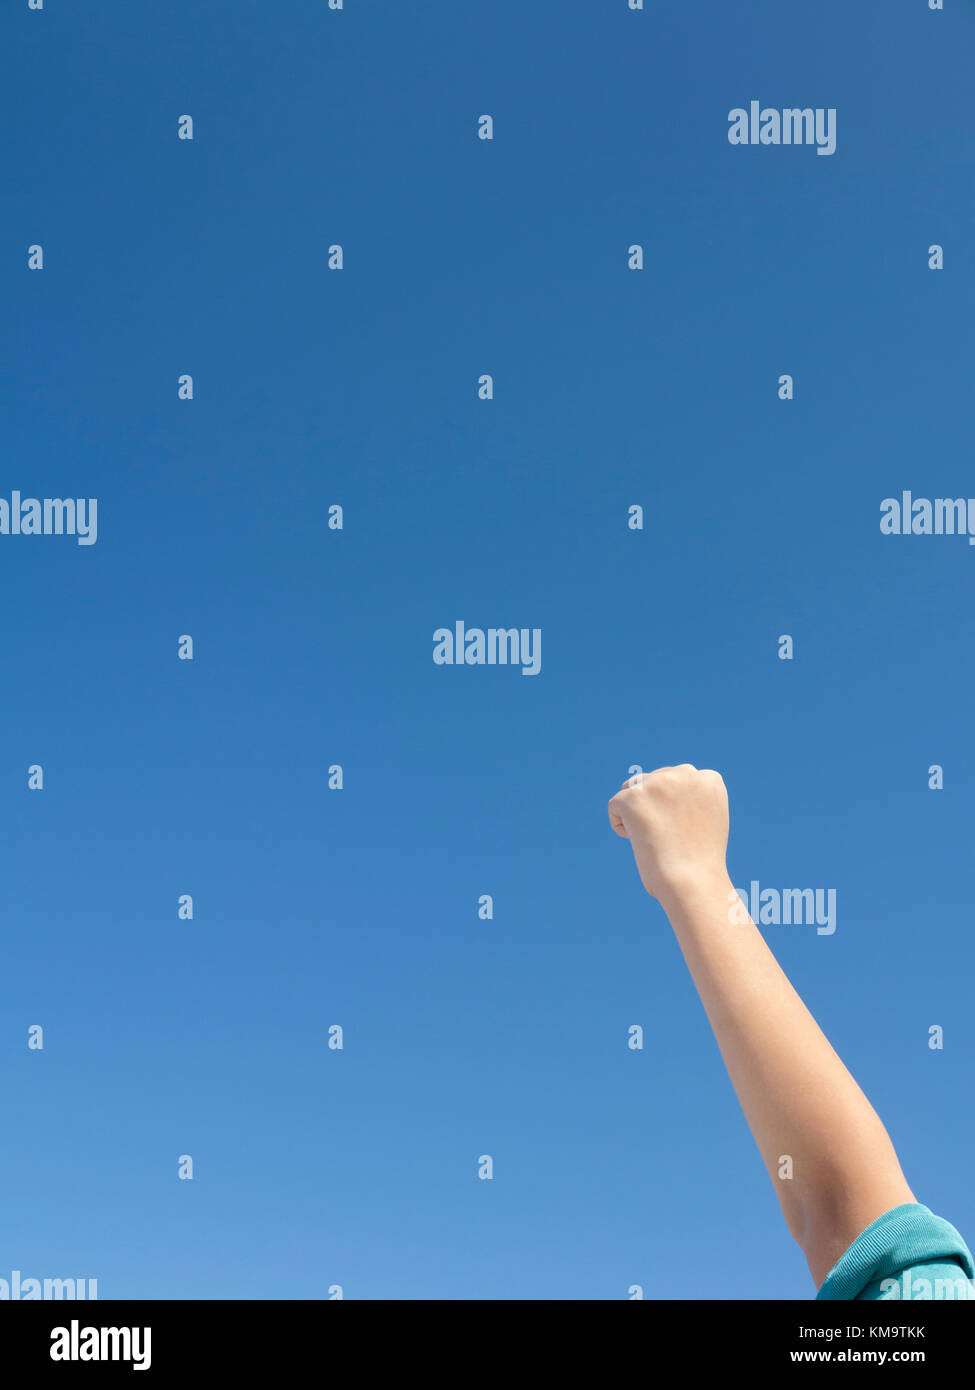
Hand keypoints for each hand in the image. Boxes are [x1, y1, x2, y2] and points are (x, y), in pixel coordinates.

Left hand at [608, 764, 729, 901]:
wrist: (692, 881)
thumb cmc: (700, 863)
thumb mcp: (706, 822)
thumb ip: (692, 801)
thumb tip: (663, 796)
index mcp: (709, 780)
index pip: (680, 780)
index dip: (673, 807)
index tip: (681, 830)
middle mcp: (686, 774)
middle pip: (655, 780)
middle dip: (652, 805)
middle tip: (664, 837)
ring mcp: (658, 783)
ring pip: (632, 788)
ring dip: (635, 811)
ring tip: (649, 837)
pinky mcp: (633, 797)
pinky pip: (615, 805)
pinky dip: (620, 825)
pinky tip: (635, 841)